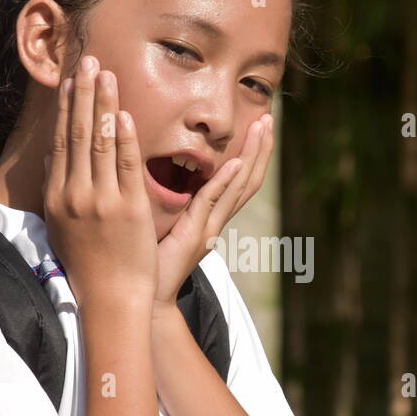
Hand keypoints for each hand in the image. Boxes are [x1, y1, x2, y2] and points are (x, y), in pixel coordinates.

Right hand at [43, 56, 157, 310]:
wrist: (109, 298)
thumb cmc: (88, 266)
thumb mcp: (63, 227)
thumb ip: (60, 191)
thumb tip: (55, 157)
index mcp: (58, 197)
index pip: (61, 142)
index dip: (66, 108)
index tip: (70, 81)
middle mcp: (75, 195)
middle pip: (77, 133)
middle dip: (83, 94)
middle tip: (88, 61)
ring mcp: (101, 201)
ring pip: (100, 142)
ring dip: (103, 104)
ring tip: (107, 74)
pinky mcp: (128, 209)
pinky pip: (125, 165)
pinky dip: (123, 137)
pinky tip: (124, 113)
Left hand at [153, 113, 273, 309]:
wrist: (146, 297)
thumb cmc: (147, 260)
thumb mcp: (161, 222)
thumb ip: (169, 200)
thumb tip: (160, 171)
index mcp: (209, 217)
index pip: (238, 179)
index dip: (250, 153)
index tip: (258, 125)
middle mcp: (216, 221)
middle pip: (248, 179)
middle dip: (260, 148)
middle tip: (270, 118)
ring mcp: (209, 228)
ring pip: (239, 187)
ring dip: (252, 156)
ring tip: (262, 128)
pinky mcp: (196, 235)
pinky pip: (213, 203)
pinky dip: (226, 183)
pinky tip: (236, 163)